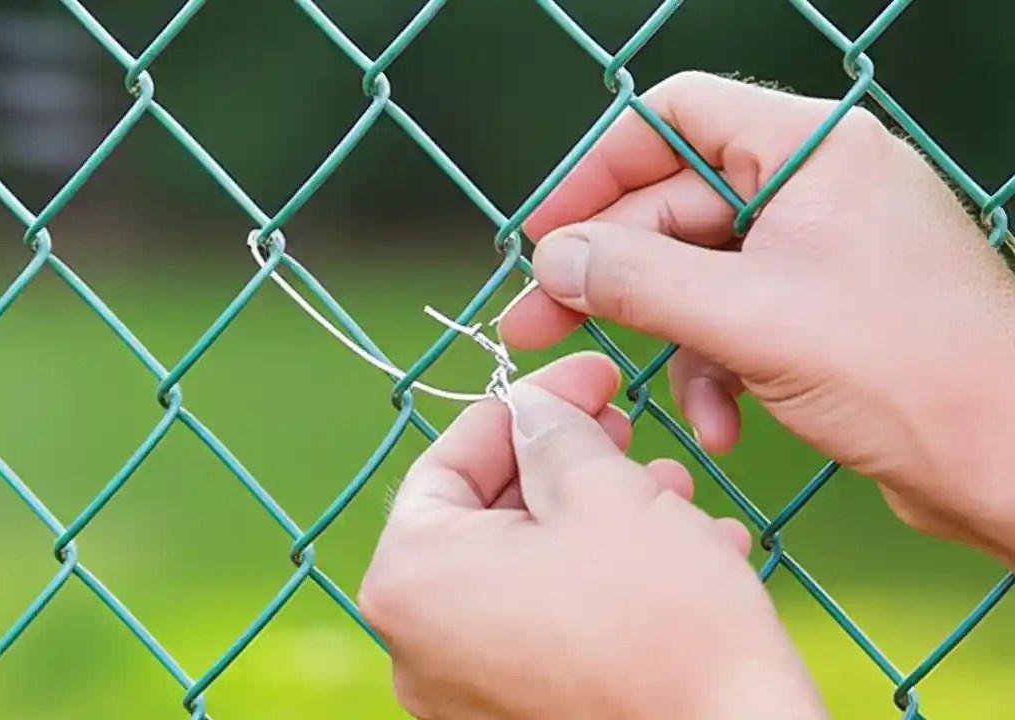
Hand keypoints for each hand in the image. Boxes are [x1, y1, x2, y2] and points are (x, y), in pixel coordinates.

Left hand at [360, 353, 824, 719]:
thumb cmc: (662, 621)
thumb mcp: (604, 491)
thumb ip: (553, 430)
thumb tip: (533, 407)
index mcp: (411, 577)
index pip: (450, 456)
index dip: (528, 404)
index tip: (587, 378)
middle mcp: (417, 645)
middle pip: (488, 515)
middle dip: (568, 462)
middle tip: (625, 427)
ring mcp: (463, 692)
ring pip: (528, 568)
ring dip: (597, 516)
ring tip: (670, 489)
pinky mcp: (516, 716)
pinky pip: (548, 625)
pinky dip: (602, 581)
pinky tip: (678, 549)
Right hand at [500, 72, 1014, 563]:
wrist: (1013, 463)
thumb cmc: (909, 374)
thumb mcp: (750, 321)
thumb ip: (638, 280)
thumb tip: (553, 258)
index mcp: (812, 152)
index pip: (675, 118)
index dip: (597, 171)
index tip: (543, 233)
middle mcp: (816, 188)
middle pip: (674, 207)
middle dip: (608, 276)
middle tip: (536, 324)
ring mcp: (822, 250)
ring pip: (698, 273)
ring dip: (667, 339)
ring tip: (635, 396)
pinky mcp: (825, 309)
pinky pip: (737, 318)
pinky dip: (714, 369)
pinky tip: (721, 424)